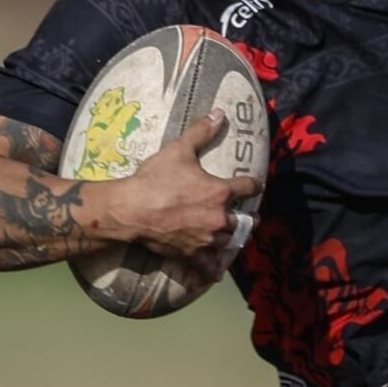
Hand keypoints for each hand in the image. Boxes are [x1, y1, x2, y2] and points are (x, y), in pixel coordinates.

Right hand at [96, 111, 263, 256]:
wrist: (132, 210)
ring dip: (235, 238)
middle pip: (244, 220)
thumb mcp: (179, 150)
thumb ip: (201, 131)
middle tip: (251, 217)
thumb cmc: (155, 179)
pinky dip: (212, 269)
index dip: (253, 184)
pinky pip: (206, 265)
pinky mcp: (192, 253)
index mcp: (220, 192)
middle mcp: (218, 217)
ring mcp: (206, 238)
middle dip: (249, 218)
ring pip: (230, 241)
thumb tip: (219, 112)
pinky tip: (216, 274)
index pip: (247, 187)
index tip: (256, 185)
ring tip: (236, 236)